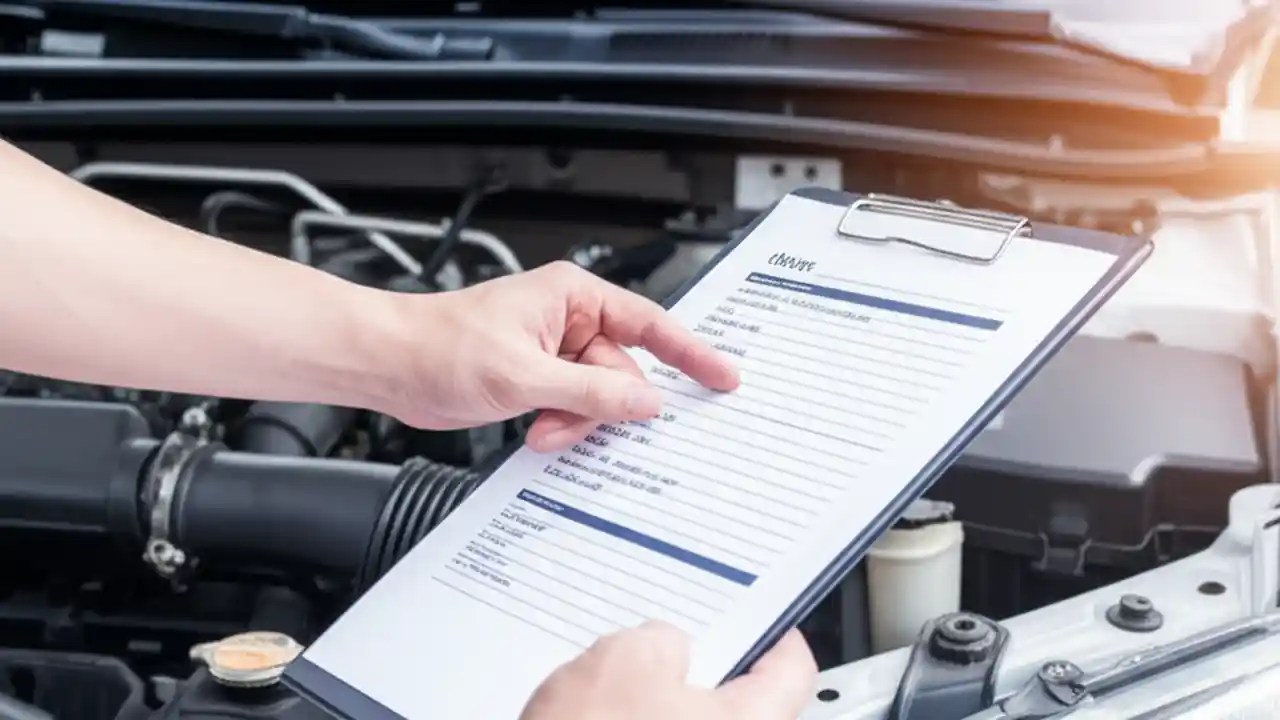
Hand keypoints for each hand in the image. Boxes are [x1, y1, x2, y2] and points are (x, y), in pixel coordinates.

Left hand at [391, 261, 738, 451]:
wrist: (391, 365)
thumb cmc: (440, 345)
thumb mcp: (524, 374)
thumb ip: (591, 392)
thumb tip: (645, 403)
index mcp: (573, 297)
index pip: (649, 324)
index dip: (690, 353)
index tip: (723, 376)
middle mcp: (569, 322)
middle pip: (621, 374)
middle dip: (600, 407)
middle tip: (567, 422)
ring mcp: (554, 354)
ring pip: (597, 400)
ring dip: (573, 423)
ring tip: (538, 429)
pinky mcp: (538, 382)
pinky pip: (574, 411)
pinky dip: (561, 428)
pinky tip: (535, 432)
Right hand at [519, 622, 817, 719]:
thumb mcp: (628, 657)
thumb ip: (663, 640)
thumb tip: (668, 646)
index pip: (792, 672)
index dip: (774, 636)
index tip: (759, 618)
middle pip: (739, 704)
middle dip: (703, 668)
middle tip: (673, 639)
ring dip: (662, 701)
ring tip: (621, 677)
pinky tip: (603, 714)